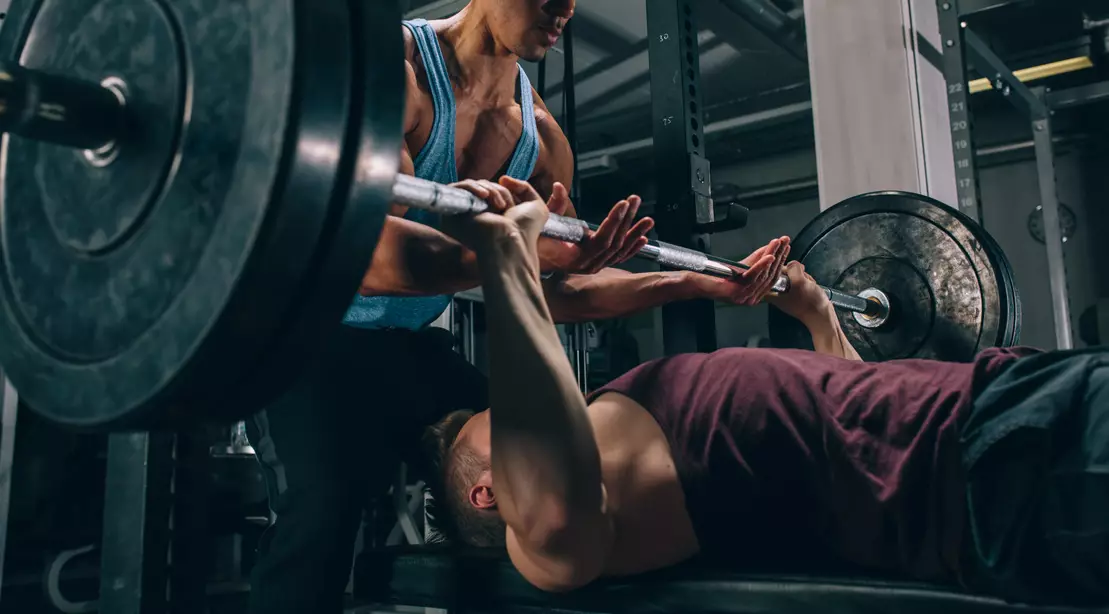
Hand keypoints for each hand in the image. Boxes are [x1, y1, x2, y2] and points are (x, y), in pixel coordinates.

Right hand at [440, 177, 548, 252]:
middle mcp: (481, 212)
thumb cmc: (525, 230)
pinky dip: (474, 188)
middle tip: (506, 208)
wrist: (509, 244)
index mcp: (497, 213)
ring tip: (499, 207)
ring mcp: (468, 211)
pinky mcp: (455, 210)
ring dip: (492, 192)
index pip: (497, 190)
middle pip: (488, 186)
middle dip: (501, 192)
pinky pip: (460, 187)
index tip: (514, 204)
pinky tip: (484, 197)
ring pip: (477, 186)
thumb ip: (525, 187)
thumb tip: (502, 178)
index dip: (507, 191)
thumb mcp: (536, 206)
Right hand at [540, 183, 654, 273]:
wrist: (527, 260)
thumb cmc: (532, 241)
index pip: (601, 239)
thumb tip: (559, 187)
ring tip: (648, 220)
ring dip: (634, 233)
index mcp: (574, 255)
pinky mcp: (594, 265)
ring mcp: (591, 267)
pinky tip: (642, 239)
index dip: (614, 221)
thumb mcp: (539, 220)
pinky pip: (616, 259)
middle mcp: (585, 265)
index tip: (623, 204)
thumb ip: (552, 205)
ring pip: (618, 251)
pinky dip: (630, 249)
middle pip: (614, 242)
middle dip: (626, 220)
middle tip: (635, 201)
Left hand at [701, 237, 790, 305]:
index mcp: (754, 294)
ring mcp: (744, 296)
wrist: (697, 283)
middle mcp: (751, 297)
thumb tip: (771, 250)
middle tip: (785, 242)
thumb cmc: (715, 276)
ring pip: (763, 274)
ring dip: (772, 256)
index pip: (772, 276)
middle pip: (770, 275)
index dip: (781, 260)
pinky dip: (761, 265)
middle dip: (780, 256)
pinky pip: (752, 277)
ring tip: (778, 244)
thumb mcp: (741, 267)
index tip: (786, 247)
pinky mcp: (736, 291)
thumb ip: (756, 260)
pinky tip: (769, 257)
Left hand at [766, 261, 833, 324]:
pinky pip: (799, 280)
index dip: (777, 269)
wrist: (823, 316)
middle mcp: (777, 293)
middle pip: (780, 272)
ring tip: (808, 285)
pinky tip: (811, 286)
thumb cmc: (810, 304)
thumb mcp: (799, 282)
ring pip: (792, 275)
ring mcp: (787, 293)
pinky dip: (806, 280)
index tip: (787, 271)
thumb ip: (792, 269)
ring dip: (802, 276)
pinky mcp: (796, 292)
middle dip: (794, 273)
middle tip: (801, 280)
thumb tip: (791, 263)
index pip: (767, 275)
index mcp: (772, 293)